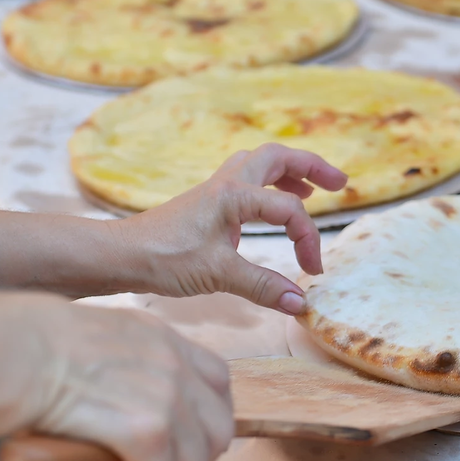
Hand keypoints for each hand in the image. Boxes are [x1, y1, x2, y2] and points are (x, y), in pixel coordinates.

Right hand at [0, 291, 232, 460]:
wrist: (9, 352)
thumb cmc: (28, 347)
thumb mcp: (97, 339)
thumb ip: (127, 365)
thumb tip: (128, 401)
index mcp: (162, 336)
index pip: (218, 380)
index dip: (203, 416)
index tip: (171, 434)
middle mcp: (175, 361)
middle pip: (221, 425)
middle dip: (190, 456)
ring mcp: (167, 393)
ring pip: (198, 457)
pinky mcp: (148, 427)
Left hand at [116, 144, 347, 314]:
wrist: (119, 256)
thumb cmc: (163, 258)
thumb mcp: (218, 275)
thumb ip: (263, 287)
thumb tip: (300, 303)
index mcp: (235, 195)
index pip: (289, 210)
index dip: (308, 239)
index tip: (312, 271)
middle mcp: (228, 184)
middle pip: (279, 156)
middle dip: (312, 167)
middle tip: (340, 184)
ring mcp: (216, 190)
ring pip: (260, 163)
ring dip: (289, 171)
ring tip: (311, 189)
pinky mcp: (207, 202)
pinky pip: (246, 180)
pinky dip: (268, 185)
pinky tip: (271, 208)